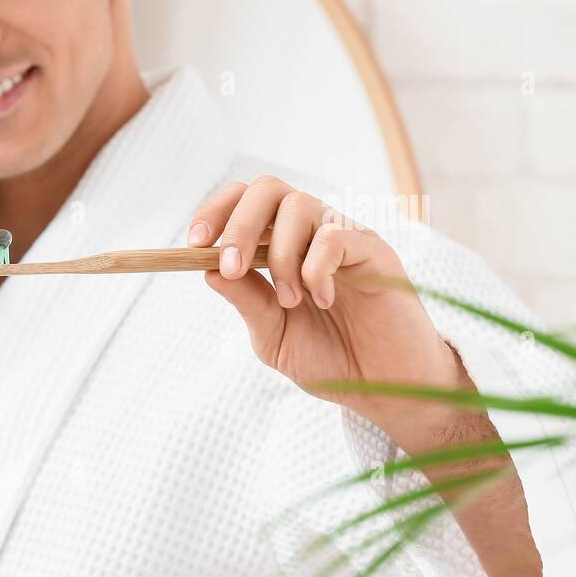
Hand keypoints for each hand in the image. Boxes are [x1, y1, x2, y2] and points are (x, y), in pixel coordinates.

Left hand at [189, 176, 471, 447]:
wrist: (382, 387)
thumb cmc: (329, 358)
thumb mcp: (272, 335)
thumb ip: (246, 301)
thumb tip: (206, 269)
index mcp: (279, 247)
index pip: (243, 203)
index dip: (215, 213)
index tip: (194, 244)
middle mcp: (310, 234)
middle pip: (267, 189)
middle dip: (239, 224)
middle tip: (232, 267)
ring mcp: (344, 238)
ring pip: (299, 206)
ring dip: (281, 255)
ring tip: (291, 301)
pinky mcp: (375, 250)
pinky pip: (336, 236)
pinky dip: (316, 268)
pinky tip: (323, 300)